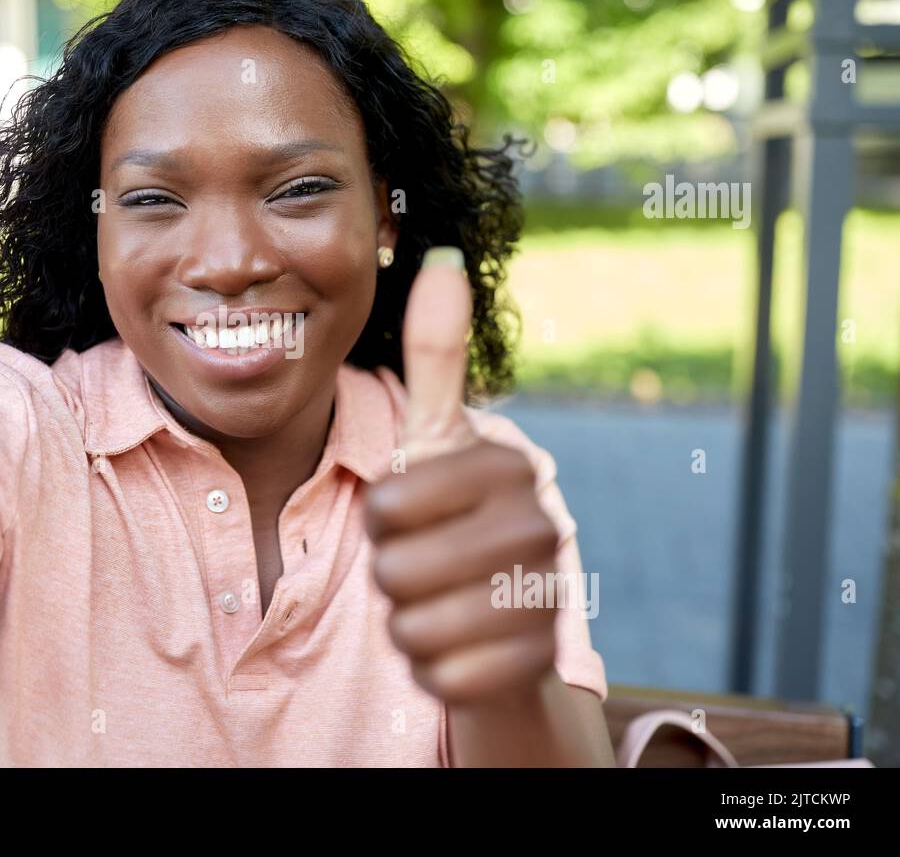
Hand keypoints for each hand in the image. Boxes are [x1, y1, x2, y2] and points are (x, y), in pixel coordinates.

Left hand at [364, 247, 558, 705]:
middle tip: (428, 565)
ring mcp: (545, 598)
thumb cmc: (455, 522)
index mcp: (508, 468)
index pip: (390, 504)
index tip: (415, 514)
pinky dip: (434, 670)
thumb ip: (437, 352)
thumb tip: (444, 254)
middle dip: (394, 575)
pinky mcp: (536, 666)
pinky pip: (440, 674)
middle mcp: (540, 526)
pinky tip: (463, 649)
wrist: (505, 625)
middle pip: (398, 568)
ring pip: (413, 626)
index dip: (384, 519)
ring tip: (445, 603)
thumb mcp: (441, 438)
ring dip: (410, 623)